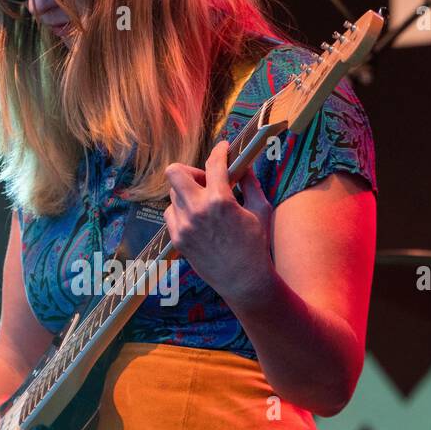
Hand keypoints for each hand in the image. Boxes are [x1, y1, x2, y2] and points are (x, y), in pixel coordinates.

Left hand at [164, 141, 276, 305]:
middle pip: (175, 172)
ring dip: (188, 193)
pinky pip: (171, 214)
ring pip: (173, 194)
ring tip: (205, 204)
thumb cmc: (256, 246)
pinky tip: (198, 218)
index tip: (223, 148)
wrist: (243, 281)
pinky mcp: (178, 239)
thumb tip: (244, 165)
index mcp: (220, 200)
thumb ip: (250, 183)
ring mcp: (184, 226)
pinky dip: (182, 211)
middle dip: (191, 170)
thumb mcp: (260, 210)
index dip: (220, 151)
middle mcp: (197, 210)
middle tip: (206, 180)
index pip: (214, 163)